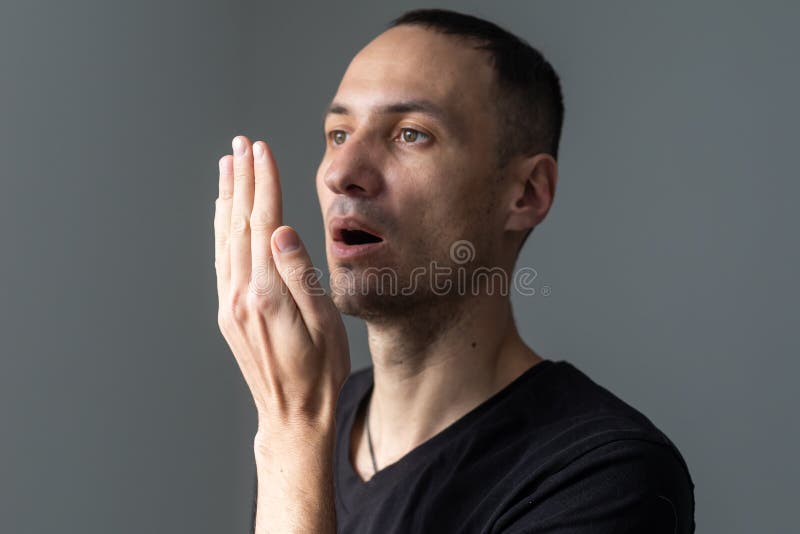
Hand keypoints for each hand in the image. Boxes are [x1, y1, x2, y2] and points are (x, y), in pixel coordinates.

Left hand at [214, 135, 349, 434]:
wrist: (292, 415)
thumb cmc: (320, 372)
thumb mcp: (325, 325)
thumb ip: (301, 275)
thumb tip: (281, 231)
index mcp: (268, 294)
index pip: (264, 224)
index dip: (264, 184)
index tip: (262, 150)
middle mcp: (241, 295)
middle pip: (240, 224)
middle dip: (243, 179)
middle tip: (242, 144)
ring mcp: (230, 304)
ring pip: (225, 238)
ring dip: (227, 197)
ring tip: (228, 164)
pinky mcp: (229, 312)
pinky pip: (221, 259)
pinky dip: (220, 229)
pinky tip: (222, 212)